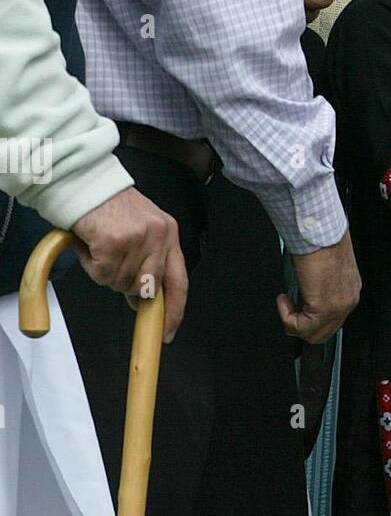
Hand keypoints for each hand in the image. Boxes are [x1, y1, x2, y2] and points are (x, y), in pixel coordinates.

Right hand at [72, 186, 188, 342]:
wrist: (86, 183)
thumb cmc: (111, 208)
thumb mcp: (141, 232)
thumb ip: (147, 263)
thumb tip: (141, 299)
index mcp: (169, 233)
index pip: (179, 280)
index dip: (174, 309)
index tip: (167, 332)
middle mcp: (159, 236)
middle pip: (145, 288)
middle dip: (126, 285)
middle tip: (111, 263)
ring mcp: (138, 239)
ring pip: (120, 283)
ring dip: (106, 272)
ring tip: (101, 246)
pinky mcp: (114, 242)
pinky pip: (100, 273)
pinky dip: (91, 265)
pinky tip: (92, 244)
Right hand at [277, 230, 360, 343]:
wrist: (319, 232)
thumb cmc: (320, 241)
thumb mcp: (323, 268)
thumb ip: (319, 286)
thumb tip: (304, 297)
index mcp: (350, 290)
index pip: (332, 320)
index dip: (309, 316)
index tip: (296, 304)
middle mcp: (348, 300)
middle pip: (324, 333)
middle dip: (301, 324)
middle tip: (288, 308)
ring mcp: (339, 305)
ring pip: (313, 334)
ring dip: (293, 322)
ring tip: (285, 302)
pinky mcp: (325, 307)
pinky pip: (302, 327)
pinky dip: (287, 318)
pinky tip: (283, 300)